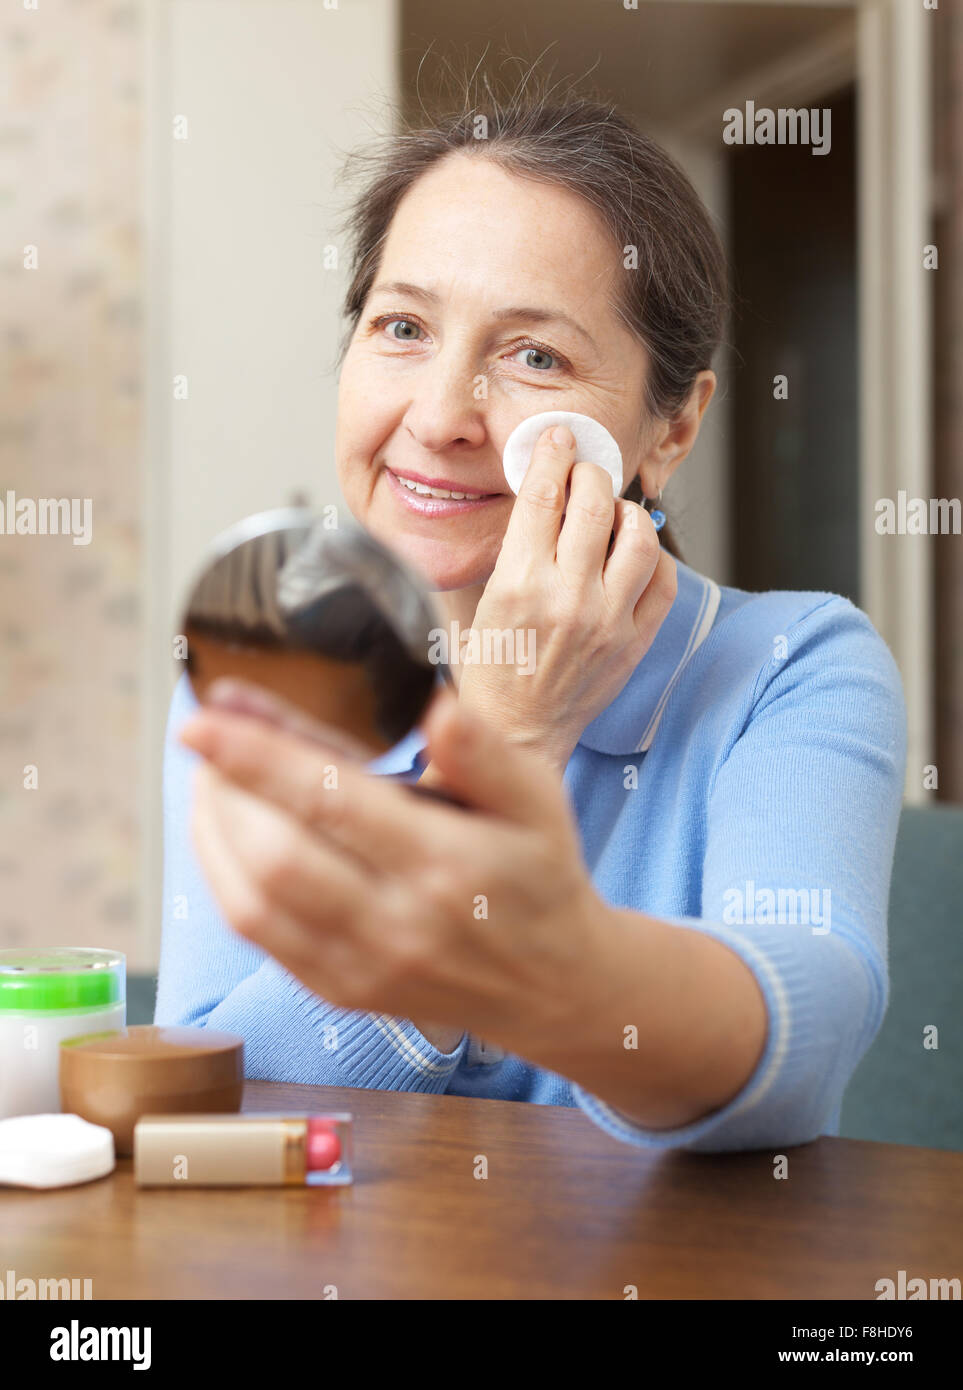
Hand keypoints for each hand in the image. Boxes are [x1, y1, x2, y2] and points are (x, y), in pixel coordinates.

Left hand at [177, 684, 612, 1060]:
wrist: (552, 985)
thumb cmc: (538, 873)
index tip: (204, 719)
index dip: (258, 757)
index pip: (332, 803)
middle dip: (222, 789)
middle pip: (275, 857)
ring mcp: (362, 967)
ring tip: (209, 778)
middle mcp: (398, 924)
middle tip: (206, 737)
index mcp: (448, 864)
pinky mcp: (338, 992)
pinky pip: (257, 936)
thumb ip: (485, 753)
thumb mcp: (538, 800)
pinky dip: (223, 877)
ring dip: (212, 833)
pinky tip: (226, 834)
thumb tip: (436, 706)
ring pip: (251, 903)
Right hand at [456, 424, 676, 769]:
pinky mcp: (634, 643)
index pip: (542, 495)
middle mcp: (568, 599)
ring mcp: (608, 622)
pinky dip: (654, 558)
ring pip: (640, 536)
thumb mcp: (485, 601)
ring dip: (627, 512)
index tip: (558, 438)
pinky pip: (665, 582)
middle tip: (584, 474)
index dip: (552, 455)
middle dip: (590, 474)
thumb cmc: (491, 668)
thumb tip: (549, 494)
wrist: (516, 734)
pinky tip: (634, 556)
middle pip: (595, 504)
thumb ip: (518, 548)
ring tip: (611, 514)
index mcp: (518, 584)